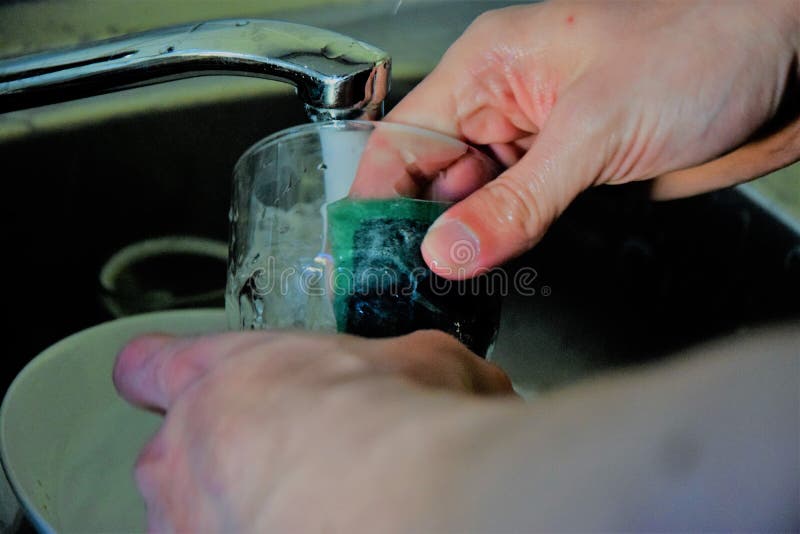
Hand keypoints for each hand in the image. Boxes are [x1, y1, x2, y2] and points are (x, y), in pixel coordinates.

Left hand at [113, 330, 512, 531]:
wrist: (388, 495)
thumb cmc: (385, 420)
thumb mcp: (411, 360)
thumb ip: (403, 363)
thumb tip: (452, 374)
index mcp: (217, 377)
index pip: (146, 366)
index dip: (157, 375)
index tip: (168, 384)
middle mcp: (182, 449)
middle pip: (170, 454)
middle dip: (217, 463)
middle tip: (279, 467)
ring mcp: (183, 521)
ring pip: (185, 516)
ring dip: (228, 516)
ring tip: (297, 512)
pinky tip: (304, 530)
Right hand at [372, 0, 799, 277]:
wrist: (782, 61)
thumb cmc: (699, 49)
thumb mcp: (594, 131)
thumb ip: (517, 201)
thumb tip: (449, 252)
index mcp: (489, 68)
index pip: (404, 138)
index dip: (377, 195)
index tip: (364, 250)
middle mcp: (503, 103)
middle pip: (432, 176)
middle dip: (419, 229)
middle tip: (409, 284)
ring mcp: (536, 140)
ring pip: (473, 200)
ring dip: (464, 241)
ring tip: (447, 286)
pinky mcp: (567, 170)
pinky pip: (516, 212)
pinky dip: (503, 242)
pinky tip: (494, 268)